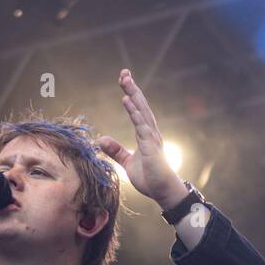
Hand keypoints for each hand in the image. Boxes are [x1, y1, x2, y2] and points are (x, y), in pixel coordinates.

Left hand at [97, 69, 186, 210]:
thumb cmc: (149, 178)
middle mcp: (150, 132)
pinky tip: (127, 101)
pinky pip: (141, 125)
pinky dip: (134, 112)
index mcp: (146, 134)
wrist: (162, 191)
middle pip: (141, 105)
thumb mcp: (128, 163)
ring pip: (142, 111)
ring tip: (125, 81)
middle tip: (124, 73)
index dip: (131, 94)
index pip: (137, 110)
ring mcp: (152, 138)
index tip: (123, 80)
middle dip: (132, 88)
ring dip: (133, 95)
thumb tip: (101, 140)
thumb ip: (116, 151)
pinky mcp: (151, 146)